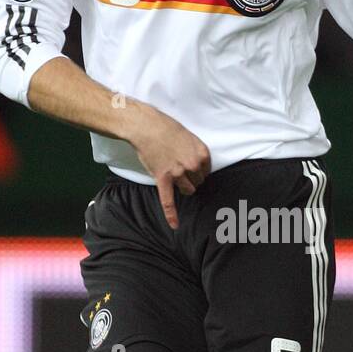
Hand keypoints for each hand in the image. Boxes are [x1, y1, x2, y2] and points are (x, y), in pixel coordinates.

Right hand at [122, 101, 210, 229]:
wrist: (146, 126)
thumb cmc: (166, 127)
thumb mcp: (188, 136)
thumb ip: (195, 152)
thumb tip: (196, 166)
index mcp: (202, 153)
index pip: (206, 171)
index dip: (198, 170)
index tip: (190, 166)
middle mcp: (193, 164)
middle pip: (198, 182)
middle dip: (190, 178)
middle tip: (178, 167)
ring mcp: (178, 173)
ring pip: (188, 190)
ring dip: (183, 187)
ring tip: (174, 177)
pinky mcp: (163, 179)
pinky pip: (168, 201)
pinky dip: (171, 215)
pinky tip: (174, 225)